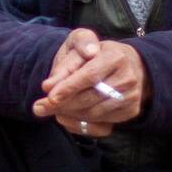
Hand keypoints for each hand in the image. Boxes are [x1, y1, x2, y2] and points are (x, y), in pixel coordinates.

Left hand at [32, 29, 151, 136]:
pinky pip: (101, 126)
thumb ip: (65, 63)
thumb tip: (49, 85)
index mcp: (116, 57)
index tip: (49, 97)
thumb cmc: (95, 53)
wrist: (125, 63)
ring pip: (93, 114)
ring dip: (68, 115)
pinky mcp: (130, 112)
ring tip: (51, 110)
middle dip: (62, 105)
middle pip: (90, 98)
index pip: (90, 76)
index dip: (69, 87)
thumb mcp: (78, 45)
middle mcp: (128, 78)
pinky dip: (79, 124)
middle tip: (39, 108)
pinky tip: (66, 116)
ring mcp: (132, 97)